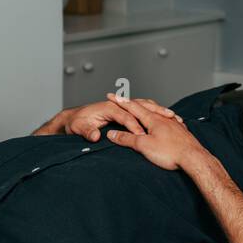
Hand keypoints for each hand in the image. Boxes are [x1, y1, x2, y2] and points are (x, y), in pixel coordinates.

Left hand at [32, 95, 181, 140]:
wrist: (70, 118)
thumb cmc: (75, 123)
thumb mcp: (79, 128)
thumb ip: (88, 132)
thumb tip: (95, 137)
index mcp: (107, 108)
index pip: (126, 117)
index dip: (136, 127)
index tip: (145, 137)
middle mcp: (116, 106)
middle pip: (141, 107)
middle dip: (156, 113)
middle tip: (171, 120)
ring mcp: (120, 107)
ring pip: (144, 106)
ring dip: (158, 111)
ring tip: (172, 117)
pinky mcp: (122, 111)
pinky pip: (143, 110)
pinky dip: (155, 113)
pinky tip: (165, 119)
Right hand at [104, 96, 205, 170]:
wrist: (194, 158)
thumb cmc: (170, 152)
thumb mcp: (144, 146)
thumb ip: (127, 139)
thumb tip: (112, 134)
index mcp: (153, 119)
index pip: (132, 107)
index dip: (121, 102)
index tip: (111, 96)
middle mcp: (163, 118)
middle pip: (145, 106)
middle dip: (132, 102)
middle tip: (123, 98)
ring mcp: (173, 123)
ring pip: (157, 111)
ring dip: (147, 107)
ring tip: (143, 105)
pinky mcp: (180, 130)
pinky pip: (167, 118)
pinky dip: (160, 115)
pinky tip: (165, 118)